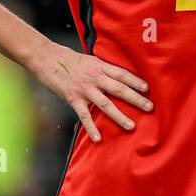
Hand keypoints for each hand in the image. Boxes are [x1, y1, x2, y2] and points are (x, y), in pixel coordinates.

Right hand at [31, 40, 151, 141]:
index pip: (122, 74)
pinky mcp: (73, 98)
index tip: (148, 89)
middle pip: (119, 89)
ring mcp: (84, 89)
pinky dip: (91, 127)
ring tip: (131, 126)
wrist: (46, 57)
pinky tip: (98, 138)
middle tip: (150, 108)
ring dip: (119, 116)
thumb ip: (103, 69)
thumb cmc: (68, 59)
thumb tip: (118, 77)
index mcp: (100, 67)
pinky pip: (84, 115)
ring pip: (106, 104)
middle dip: (136, 99)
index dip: (136, 82)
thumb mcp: (90, 60)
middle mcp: (95, 77)